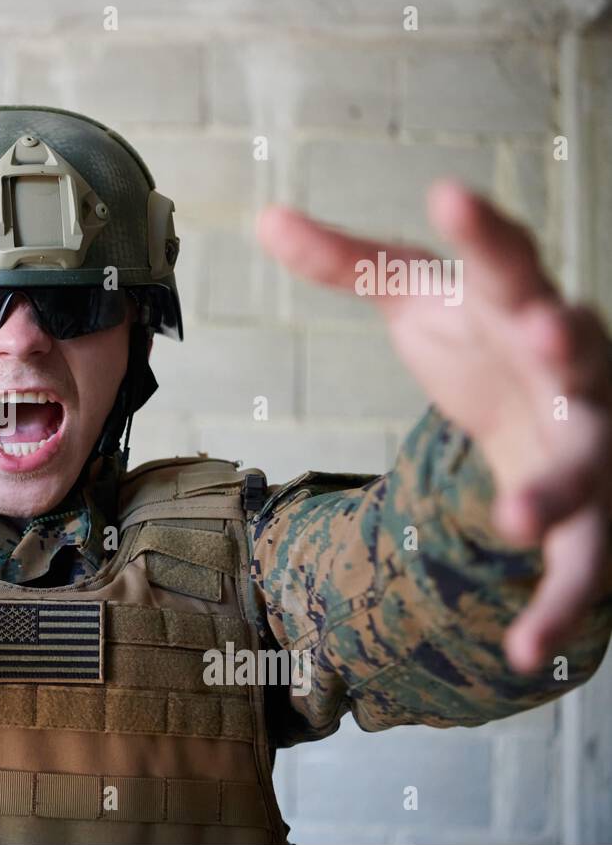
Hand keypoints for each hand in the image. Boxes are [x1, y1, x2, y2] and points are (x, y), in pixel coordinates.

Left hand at [257, 182, 611, 672]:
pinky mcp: (589, 508)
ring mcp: (588, 436)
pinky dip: (561, 605)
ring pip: (589, 462)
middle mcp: (568, 364)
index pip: (507, 258)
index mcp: (520, 303)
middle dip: (565, 341)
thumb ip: (345, 261)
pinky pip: (585, 561)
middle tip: (546, 332)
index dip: (484, 230)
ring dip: (560, 487)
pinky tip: (527, 650)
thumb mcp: (415, 297)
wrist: (543, 404)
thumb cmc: (479, 337)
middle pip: (577, 349)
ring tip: (515, 516)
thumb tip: (264, 217)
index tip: (448, 193)